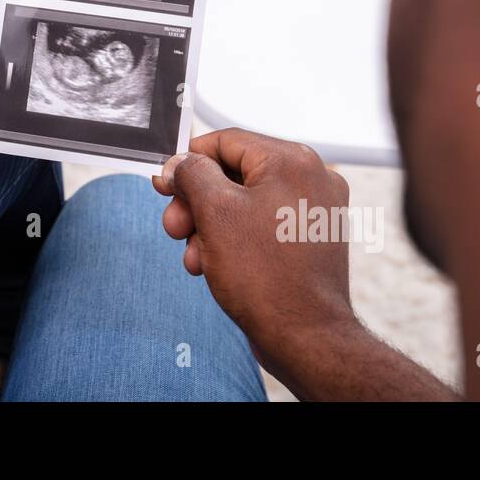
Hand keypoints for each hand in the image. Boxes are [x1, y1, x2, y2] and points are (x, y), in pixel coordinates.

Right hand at [153, 129, 357, 383]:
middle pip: (234, 173)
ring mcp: (313, 209)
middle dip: (196, 202)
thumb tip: (181, 162)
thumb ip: (192, 175)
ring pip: (243, 202)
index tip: (165, 183)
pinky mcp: (309, 237)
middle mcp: (311, 178)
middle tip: (175, 226)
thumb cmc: (267, 279)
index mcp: (293, 161)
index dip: (188, 162)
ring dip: (209, 226)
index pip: (226, 141)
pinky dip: (233, 238)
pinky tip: (212, 264)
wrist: (304, 337)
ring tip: (195, 256)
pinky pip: (261, 223)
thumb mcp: (214, 213)